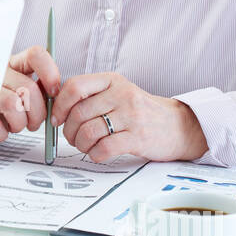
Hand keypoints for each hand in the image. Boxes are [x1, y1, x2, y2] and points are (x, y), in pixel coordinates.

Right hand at [0, 46, 61, 142]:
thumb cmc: (2, 98)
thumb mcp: (19, 85)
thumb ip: (38, 87)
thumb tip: (54, 96)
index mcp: (12, 63)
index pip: (35, 55)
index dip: (49, 73)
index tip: (54, 92)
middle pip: (28, 89)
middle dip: (38, 113)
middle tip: (35, 122)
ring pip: (13, 106)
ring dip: (21, 123)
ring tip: (17, 126)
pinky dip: (3, 133)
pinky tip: (2, 129)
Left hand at [50, 72, 208, 162]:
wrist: (178, 126)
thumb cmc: (141, 112)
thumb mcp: (118, 93)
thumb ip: (92, 96)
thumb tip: (57, 109)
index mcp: (112, 80)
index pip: (75, 86)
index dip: (60, 105)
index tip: (57, 118)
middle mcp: (122, 94)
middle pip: (79, 113)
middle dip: (69, 131)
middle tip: (73, 138)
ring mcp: (131, 116)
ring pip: (88, 132)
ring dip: (81, 144)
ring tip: (86, 146)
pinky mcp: (138, 137)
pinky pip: (104, 148)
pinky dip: (95, 154)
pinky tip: (98, 153)